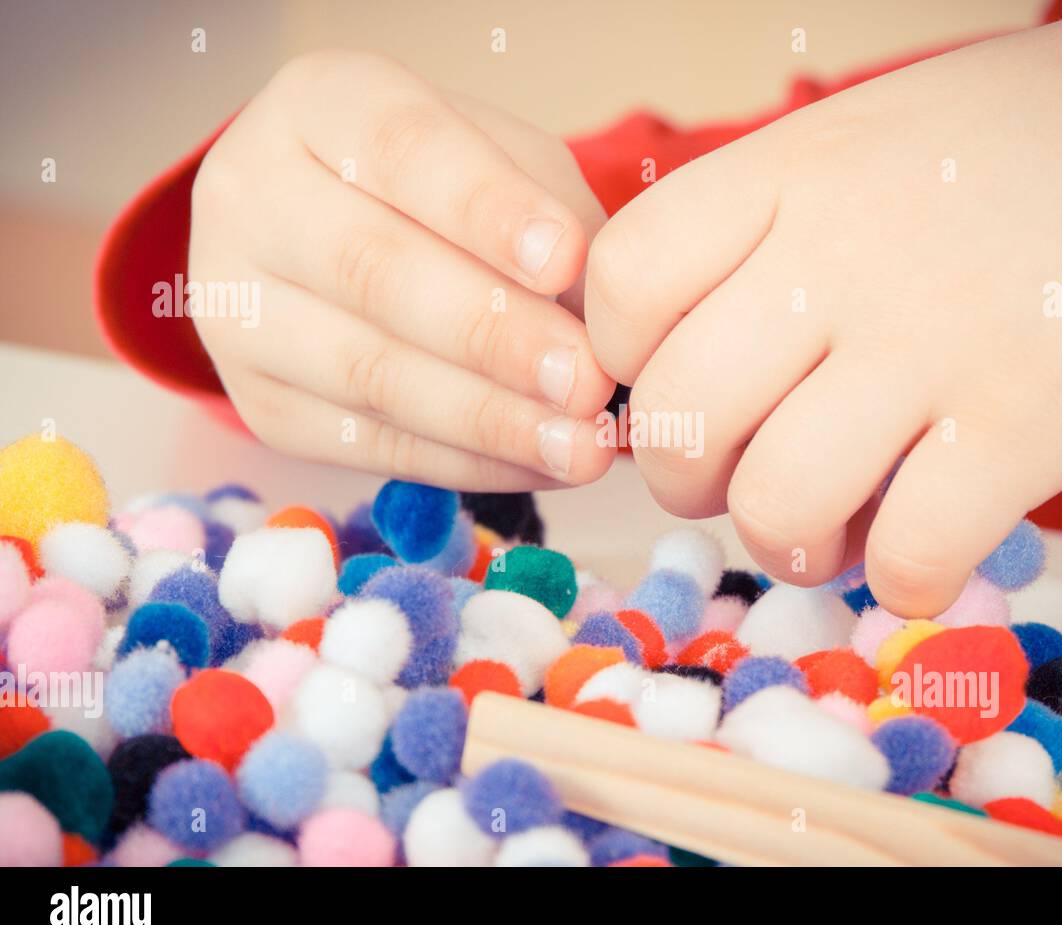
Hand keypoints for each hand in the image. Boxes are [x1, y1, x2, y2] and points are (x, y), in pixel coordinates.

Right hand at [190, 50, 615, 489]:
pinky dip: (465, 463)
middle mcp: (251, 196)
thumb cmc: (442, 187)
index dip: (486, 210)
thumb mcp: (505, 164)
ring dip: (488, 419)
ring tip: (580, 447)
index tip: (565, 259)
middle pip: (374, 271)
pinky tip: (539, 464)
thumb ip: (554, 224)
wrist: (333, 231)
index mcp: (319, 104)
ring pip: (368, 371)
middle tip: (586, 381)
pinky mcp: (258, 400)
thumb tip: (606, 331)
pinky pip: (366, 443)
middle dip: (494, 336)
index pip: (402, 149)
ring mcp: (237, 307)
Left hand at [585, 0, 1061, 614]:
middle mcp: (844, 254)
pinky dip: (901, 581)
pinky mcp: (1033, 418)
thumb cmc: (994, 161)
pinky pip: (910, 555)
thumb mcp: (851, 150)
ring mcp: (937, 337)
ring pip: (777, 502)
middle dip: (688, 481)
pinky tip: (923, 546)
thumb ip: (750, 244)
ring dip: (786, 545)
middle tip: (743, 476)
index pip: (624, 285)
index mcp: (786, 174)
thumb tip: (664, 388)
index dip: (623, 364)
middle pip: (679, 417)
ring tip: (831, 524)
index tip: (675, 385)